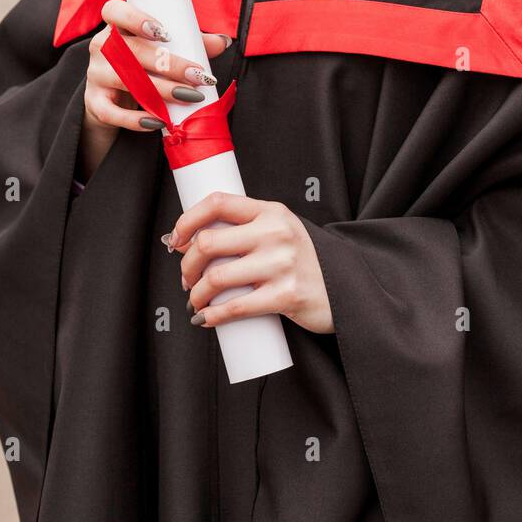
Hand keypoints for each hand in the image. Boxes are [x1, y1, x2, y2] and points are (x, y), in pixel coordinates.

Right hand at [77, 0, 231, 178]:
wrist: (113, 100)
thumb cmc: (142, 65)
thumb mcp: (163, 50)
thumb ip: (190, 42)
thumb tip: (222, 41)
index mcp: (117, 26)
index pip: (114, 10)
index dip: (135, 17)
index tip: (164, 33)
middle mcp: (101, 47)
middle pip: (131, 51)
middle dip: (168, 64)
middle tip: (197, 74)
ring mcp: (95, 74)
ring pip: (125, 81)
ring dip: (161, 90)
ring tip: (189, 97)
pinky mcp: (95, 103)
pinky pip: (112, 113)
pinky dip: (135, 120)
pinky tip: (158, 120)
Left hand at [168, 192, 334, 334]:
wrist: (345, 290)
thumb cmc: (304, 262)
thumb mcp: (280, 233)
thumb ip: (245, 231)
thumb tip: (191, 244)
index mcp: (271, 212)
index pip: (218, 202)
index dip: (187, 220)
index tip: (176, 240)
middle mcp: (276, 233)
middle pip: (208, 242)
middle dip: (186, 266)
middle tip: (186, 279)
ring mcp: (282, 264)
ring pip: (216, 277)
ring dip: (196, 294)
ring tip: (196, 301)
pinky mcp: (286, 295)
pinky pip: (235, 307)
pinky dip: (212, 316)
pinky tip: (205, 319)